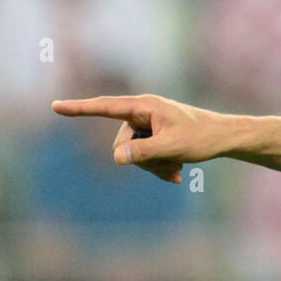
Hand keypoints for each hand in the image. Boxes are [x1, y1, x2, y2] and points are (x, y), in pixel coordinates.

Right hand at [50, 93, 230, 184]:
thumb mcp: (173, 148)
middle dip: (142, 159)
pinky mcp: (153, 137)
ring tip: (178, 164)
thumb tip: (115, 157)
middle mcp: (142, 113)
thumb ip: (143, 153)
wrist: (225, 138)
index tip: (55, 106)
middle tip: (171, 159)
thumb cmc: (202, 138)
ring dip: (153, 165)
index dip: (79, 109)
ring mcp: (147, 125)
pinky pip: (143, 158)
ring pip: (132, 155)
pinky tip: (178, 173)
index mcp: (144, 106)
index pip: (105, 107)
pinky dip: (158, 166)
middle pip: (121, 144)